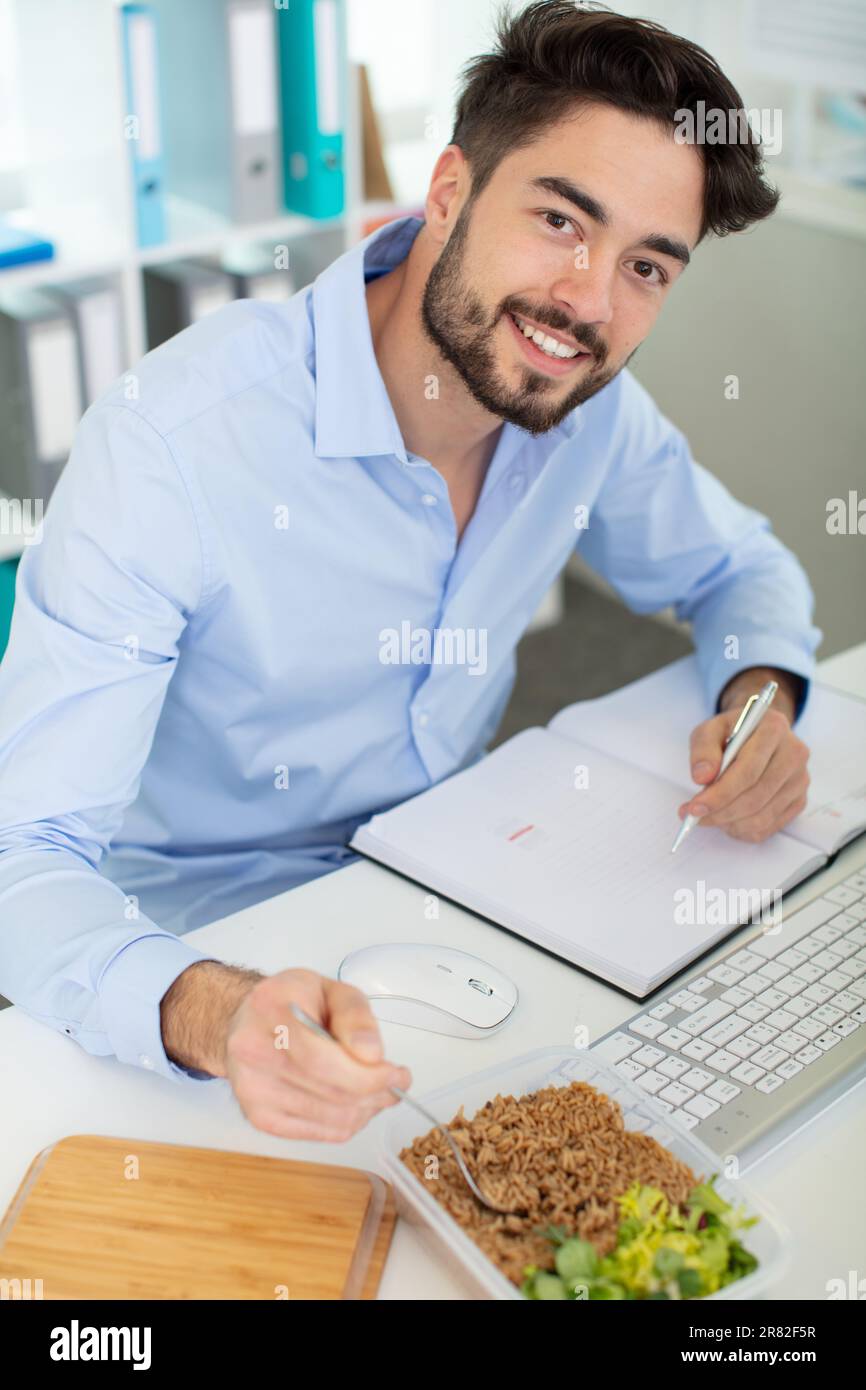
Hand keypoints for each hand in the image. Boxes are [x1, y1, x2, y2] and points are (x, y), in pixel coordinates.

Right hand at [161, 962, 410, 1140]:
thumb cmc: (293, 1001)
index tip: (397, 1074)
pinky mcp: (259, 1117)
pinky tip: (354, 1105)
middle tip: (396, 1084)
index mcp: (270, 1011)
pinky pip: (318, 1132)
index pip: (323, 1060)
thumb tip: (372, 1054)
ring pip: (329, 1118)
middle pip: (330, 1092)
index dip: (369, 1075)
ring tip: (377, 1092)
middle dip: (375, 1093)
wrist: (248, 1020)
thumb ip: (356, 1015)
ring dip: (365, 1110)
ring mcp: (252, 1091)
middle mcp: (253, 1053)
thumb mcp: (331, 988)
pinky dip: (346, 1123)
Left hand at [679, 674, 810, 843]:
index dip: (720, 794)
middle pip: (756, 796)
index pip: (748, 771)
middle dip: (721, 812)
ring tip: (709, 817)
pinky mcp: (799, 800)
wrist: (757, 734)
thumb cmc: (732, 732)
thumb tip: (701, 777)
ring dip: (730, 823)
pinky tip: (727, 821)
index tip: (695, 807)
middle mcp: (794, 754)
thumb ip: (703, 749)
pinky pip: (770, 826)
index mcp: (774, 729)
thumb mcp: (710, 730)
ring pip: (762, 815)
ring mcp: (800, 780)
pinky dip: (743, 830)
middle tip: (695, 816)